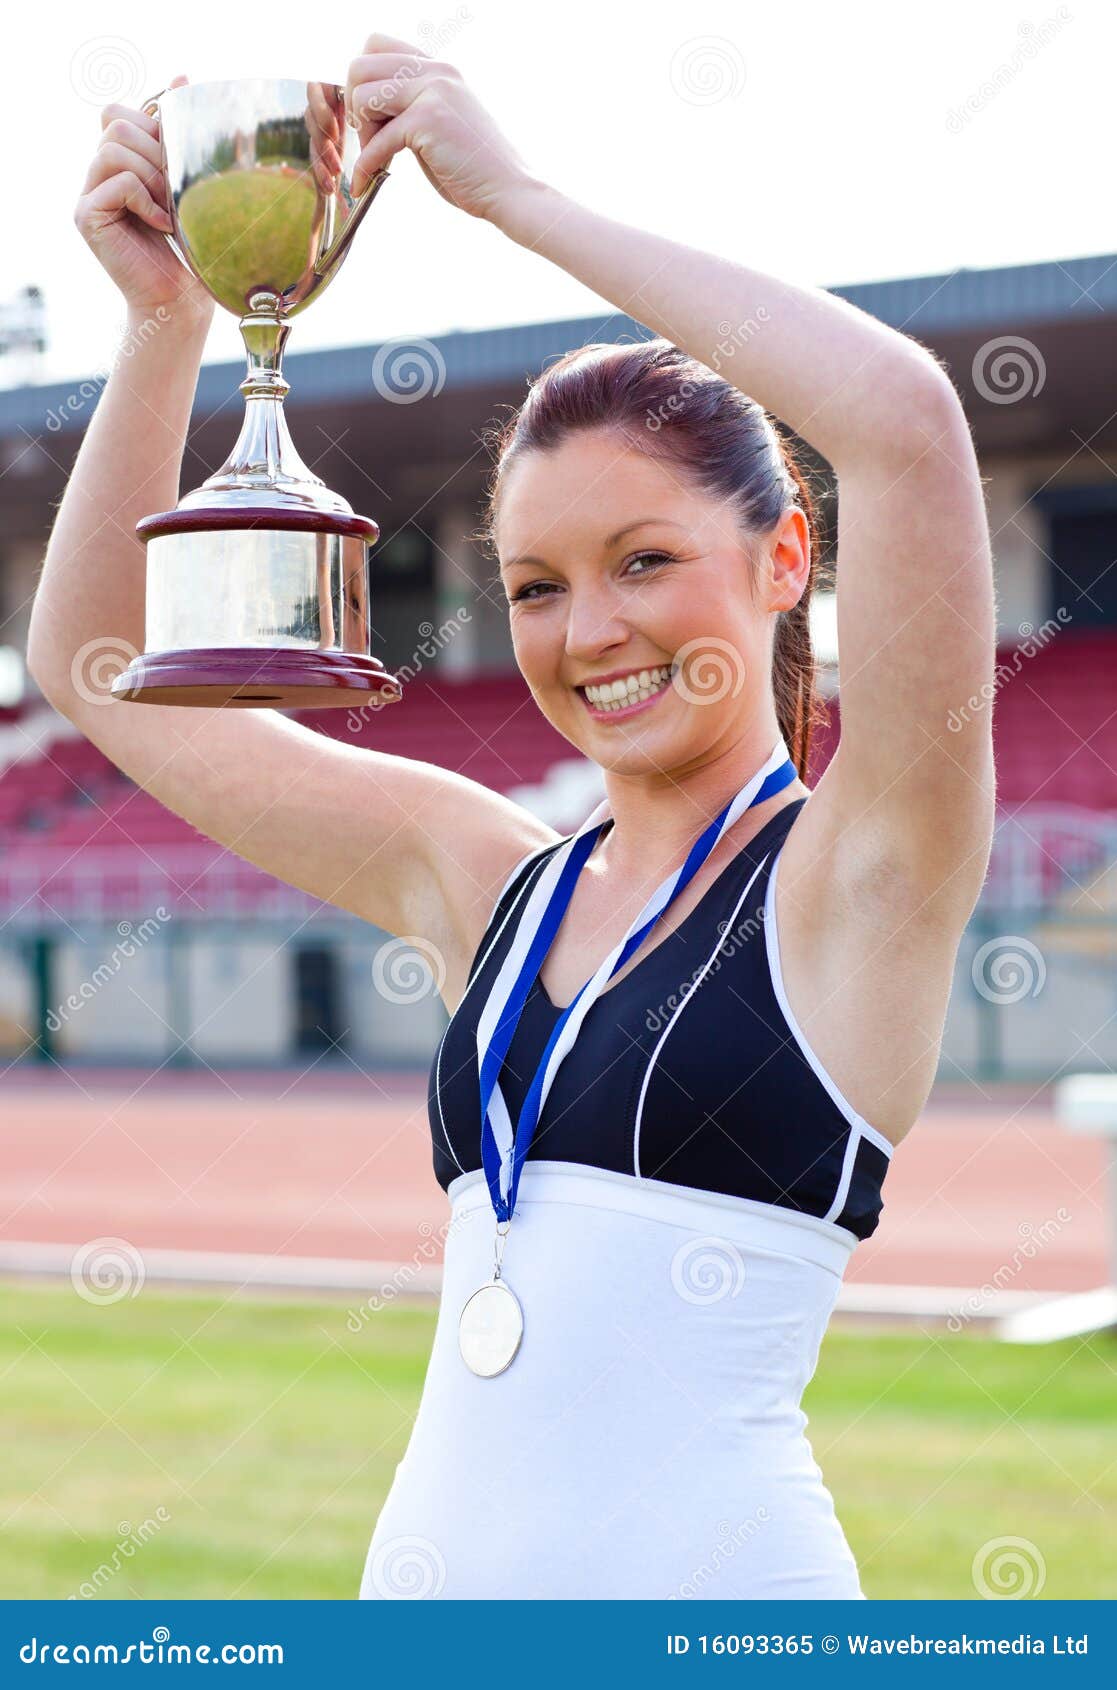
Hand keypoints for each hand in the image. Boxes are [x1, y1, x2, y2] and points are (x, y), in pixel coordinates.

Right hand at [73, 75, 214, 322]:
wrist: (180, 301)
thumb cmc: (191, 248)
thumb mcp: (189, 182)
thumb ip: (178, 136)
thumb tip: (181, 76)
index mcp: (119, 163)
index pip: (119, 113)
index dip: (151, 123)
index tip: (178, 153)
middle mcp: (97, 174)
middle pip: (115, 124)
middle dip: (155, 150)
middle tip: (177, 190)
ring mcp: (87, 194)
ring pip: (113, 147)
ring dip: (152, 174)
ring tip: (170, 208)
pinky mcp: (86, 216)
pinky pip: (117, 181)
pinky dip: (146, 199)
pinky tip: (161, 225)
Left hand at [345, 32, 540, 221]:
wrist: (509, 191)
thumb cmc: (476, 168)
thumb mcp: (442, 122)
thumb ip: (412, 106)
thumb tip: (370, 107)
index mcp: (440, 68)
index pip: (377, 45)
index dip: (363, 81)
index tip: (371, 116)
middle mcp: (436, 71)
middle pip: (361, 64)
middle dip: (354, 104)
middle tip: (367, 136)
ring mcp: (433, 91)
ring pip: (362, 94)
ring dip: (362, 132)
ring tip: (375, 157)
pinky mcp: (428, 120)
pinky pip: (377, 140)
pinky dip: (365, 165)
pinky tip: (364, 183)